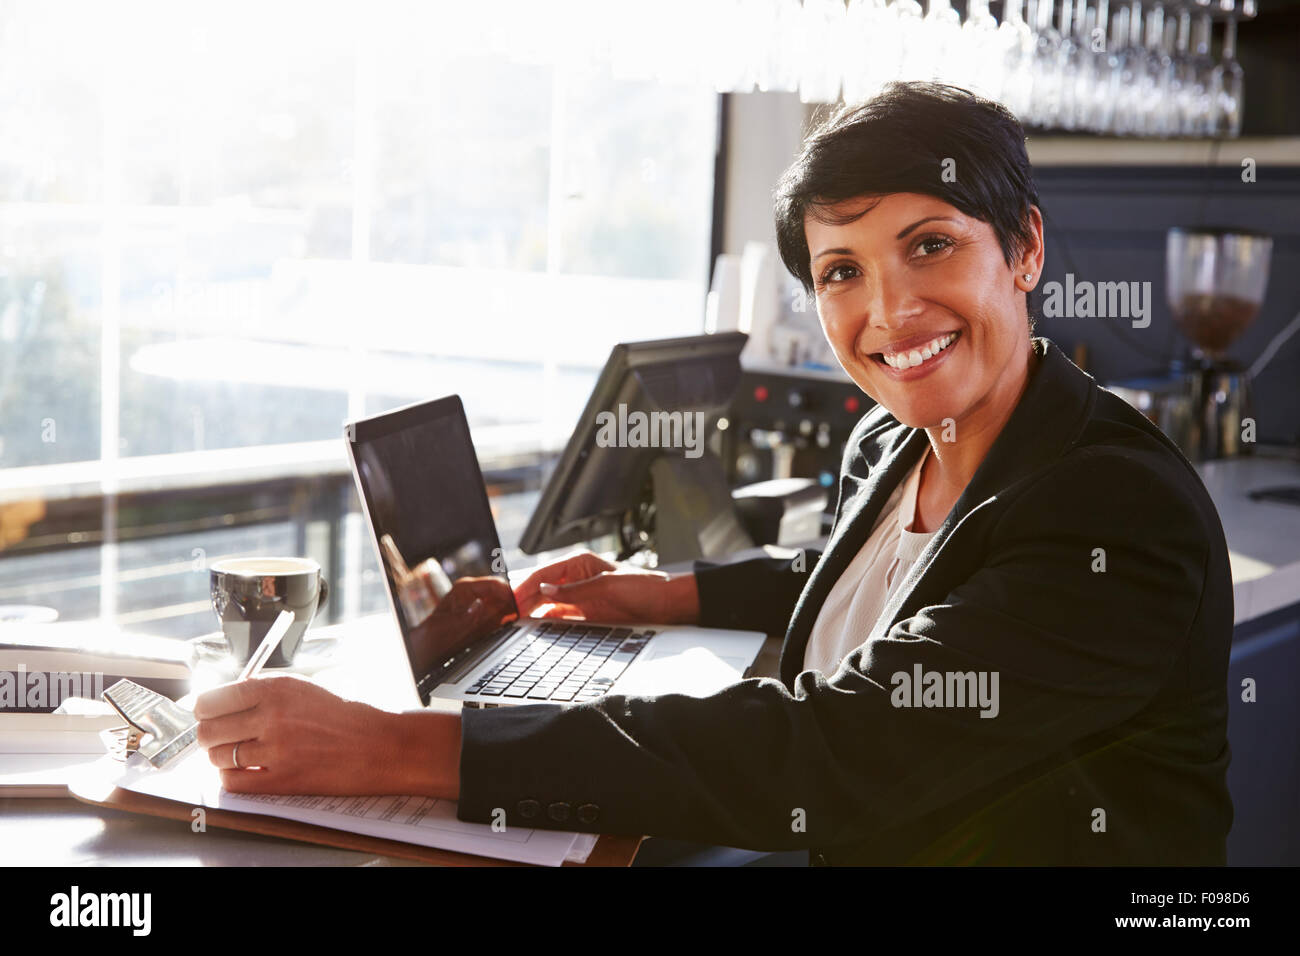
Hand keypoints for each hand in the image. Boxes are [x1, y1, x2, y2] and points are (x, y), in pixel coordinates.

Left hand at [193, 675, 455, 796]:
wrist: (378, 746)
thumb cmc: (344, 717)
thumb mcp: (304, 689)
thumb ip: (264, 693)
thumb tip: (222, 702)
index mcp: (277, 689)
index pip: (215, 698)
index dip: (201, 708)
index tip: (201, 712)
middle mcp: (272, 717)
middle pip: (208, 729)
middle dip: (207, 733)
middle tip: (216, 735)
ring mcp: (275, 750)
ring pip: (217, 756)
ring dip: (221, 756)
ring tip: (237, 753)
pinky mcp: (281, 779)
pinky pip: (233, 781)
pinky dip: (231, 777)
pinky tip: (245, 769)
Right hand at [513, 550, 698, 624]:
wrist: (666, 605)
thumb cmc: (644, 588)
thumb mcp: (607, 587)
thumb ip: (574, 591)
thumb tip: (545, 591)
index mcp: (579, 564)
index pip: (543, 574)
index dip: (525, 587)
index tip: (511, 601)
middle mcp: (575, 579)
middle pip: (541, 589)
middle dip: (523, 601)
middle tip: (505, 616)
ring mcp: (579, 596)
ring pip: (546, 604)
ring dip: (531, 612)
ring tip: (512, 623)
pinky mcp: (585, 613)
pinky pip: (559, 617)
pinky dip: (545, 622)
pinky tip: (533, 628)